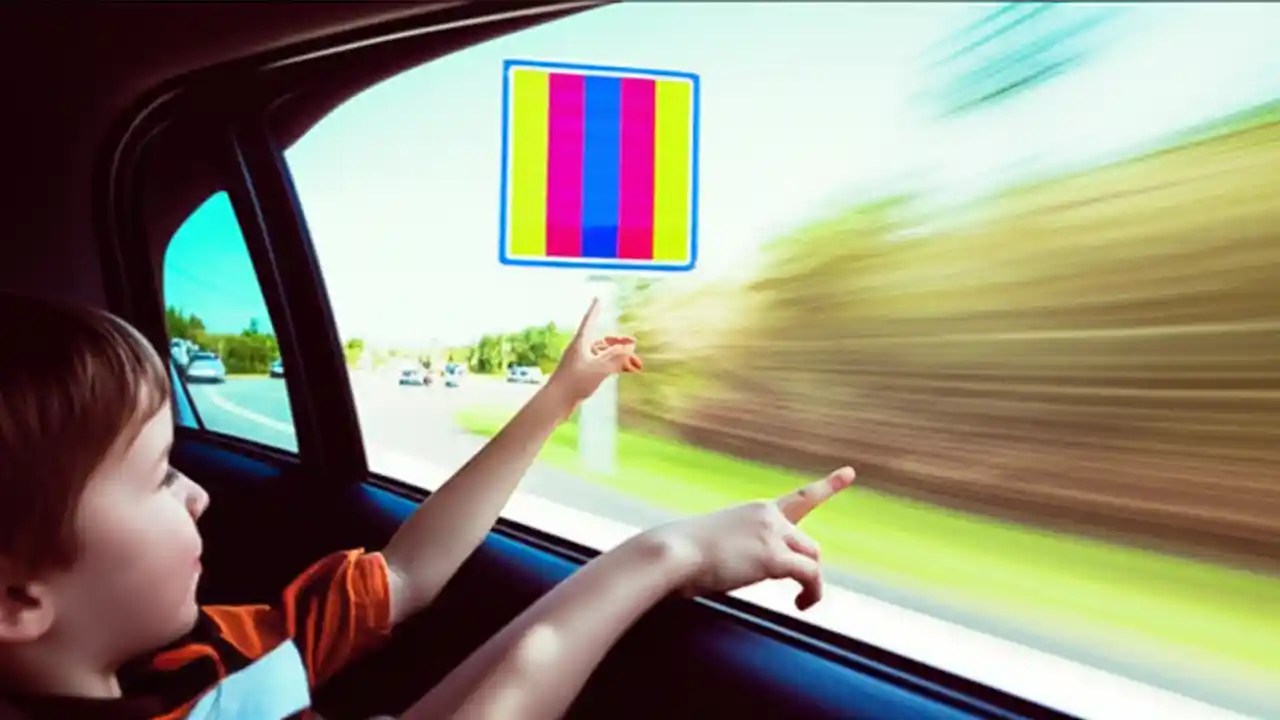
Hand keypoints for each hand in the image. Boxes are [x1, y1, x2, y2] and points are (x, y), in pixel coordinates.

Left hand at [547, 298, 642, 404]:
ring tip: (636, 367)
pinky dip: (614, 367)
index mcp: (581, 342)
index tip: (598, 298)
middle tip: (635, 346)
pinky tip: (624, 371)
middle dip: (620, 343)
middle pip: (603, 341)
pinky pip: (602, 365)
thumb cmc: (574, 382)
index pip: (590, 320)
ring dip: (620, 358)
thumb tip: (629, 348)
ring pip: (604, 355)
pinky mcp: (582, 374)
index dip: (595, 310)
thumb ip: (616, 358)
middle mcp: (581, 349)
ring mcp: (581, 362)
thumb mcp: (599, 369)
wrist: (556, 402)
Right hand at [647, 467, 856, 610]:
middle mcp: (768, 516)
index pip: (799, 498)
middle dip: (805, 567)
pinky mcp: (774, 557)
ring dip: (810, 583)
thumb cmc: (680, 554)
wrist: (671, 553)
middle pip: (808, 543)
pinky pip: (809, 576)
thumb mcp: (713, 545)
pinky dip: (812, 593)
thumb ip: (733, 551)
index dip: (828, 486)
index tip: (850, 473)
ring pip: (812, 559)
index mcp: (754, 512)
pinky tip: (801, 606)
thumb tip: (726, 568)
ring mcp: (772, 534)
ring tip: (801, 603)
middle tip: (800, 594)